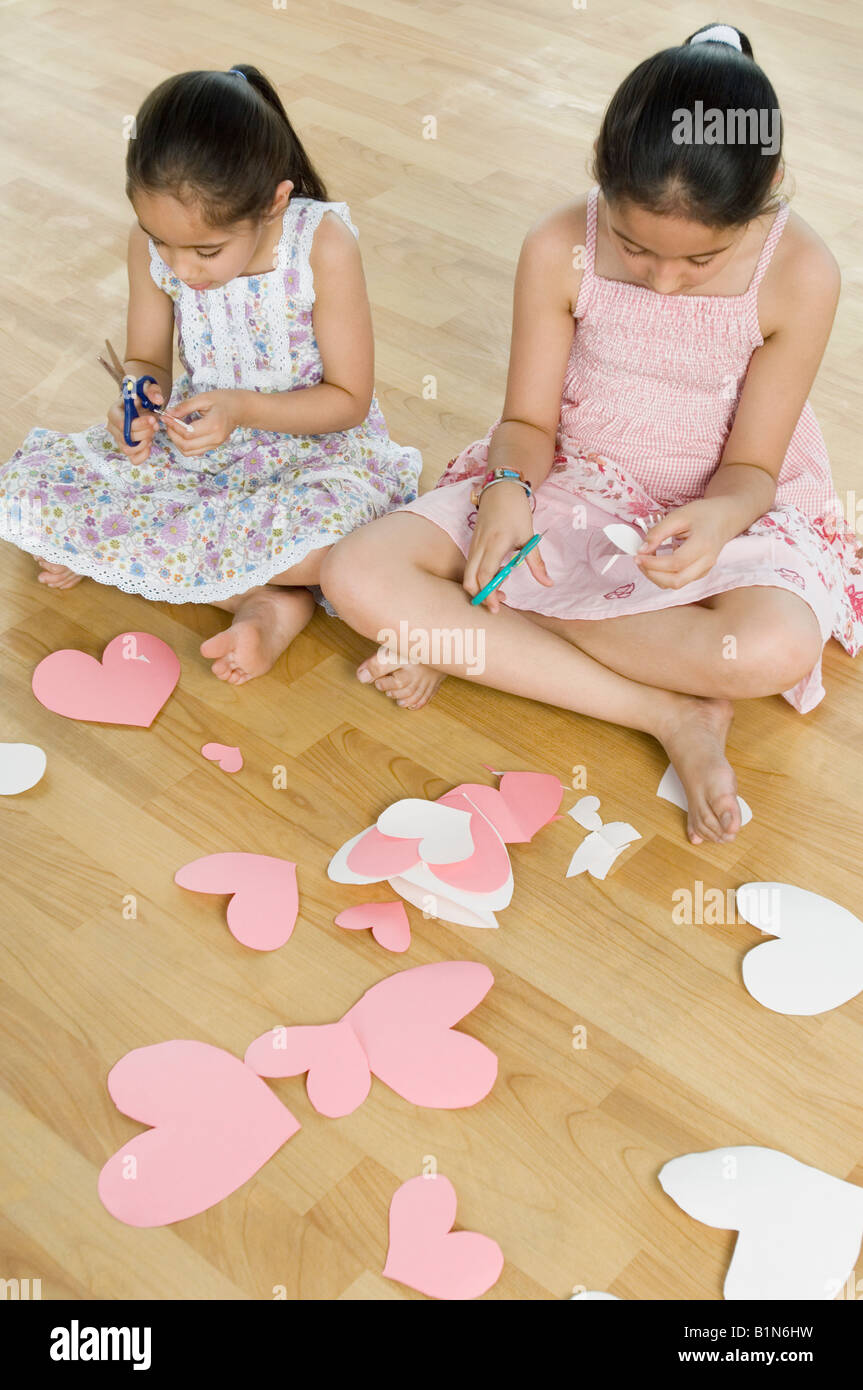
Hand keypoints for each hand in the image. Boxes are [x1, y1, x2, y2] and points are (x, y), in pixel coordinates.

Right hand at [106, 383, 163, 462]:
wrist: (143, 404)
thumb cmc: (143, 396)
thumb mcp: (148, 388)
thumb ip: (153, 390)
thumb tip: (157, 399)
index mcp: (114, 412)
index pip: (121, 424)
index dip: (139, 424)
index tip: (153, 419)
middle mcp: (113, 427)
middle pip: (126, 438)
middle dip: (145, 433)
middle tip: (155, 425)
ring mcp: (119, 439)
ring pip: (128, 450)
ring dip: (144, 443)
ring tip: (152, 433)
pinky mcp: (127, 448)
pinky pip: (133, 459)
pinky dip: (143, 455)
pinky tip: (150, 445)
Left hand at [164, 390, 243, 455]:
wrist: (240, 409)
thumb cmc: (224, 400)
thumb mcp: (204, 398)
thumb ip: (185, 406)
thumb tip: (169, 413)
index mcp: (213, 425)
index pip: (187, 433)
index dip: (173, 426)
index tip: (166, 416)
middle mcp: (215, 439)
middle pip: (186, 446)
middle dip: (173, 435)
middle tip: (168, 423)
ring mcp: (214, 445)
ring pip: (188, 452)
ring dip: (177, 442)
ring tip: (174, 428)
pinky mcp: (212, 447)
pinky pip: (194, 451)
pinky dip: (184, 445)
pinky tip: (182, 433)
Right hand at [462, 481, 551, 612]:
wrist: (500, 490)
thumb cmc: (515, 511)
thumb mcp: (528, 537)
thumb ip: (536, 563)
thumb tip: (548, 583)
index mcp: (494, 544)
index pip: (484, 576)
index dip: (488, 594)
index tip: (497, 607)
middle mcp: (479, 547)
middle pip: (469, 580)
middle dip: (480, 596)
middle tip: (498, 604)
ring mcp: (473, 546)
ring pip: (468, 575)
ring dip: (481, 588)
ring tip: (502, 590)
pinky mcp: (472, 545)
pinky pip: (471, 567)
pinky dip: (479, 578)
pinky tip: (497, 576)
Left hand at [635, 499, 730, 588]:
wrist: (726, 518)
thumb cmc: (704, 514)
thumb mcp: (680, 515)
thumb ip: (659, 532)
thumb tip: (642, 549)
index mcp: (703, 545)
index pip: (676, 563)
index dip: (654, 563)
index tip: (638, 555)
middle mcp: (706, 562)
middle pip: (676, 581)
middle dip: (652, 574)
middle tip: (639, 561)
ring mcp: (704, 570)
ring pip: (676, 584)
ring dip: (656, 577)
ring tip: (645, 561)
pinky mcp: (700, 573)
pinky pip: (679, 581)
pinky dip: (663, 576)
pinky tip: (655, 563)